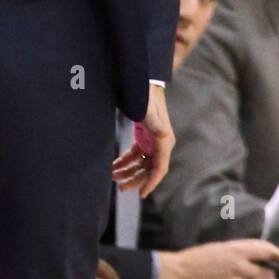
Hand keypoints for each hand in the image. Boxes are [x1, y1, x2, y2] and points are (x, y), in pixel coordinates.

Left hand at [111, 83, 174, 198]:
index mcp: (164, 140)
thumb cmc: (146, 97)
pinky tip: (114, 166)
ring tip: (113, 177)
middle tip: (120, 188)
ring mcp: (151, 141)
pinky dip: (125, 162)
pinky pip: (135, 155)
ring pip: (141, 164)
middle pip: (149, 170)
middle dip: (135, 180)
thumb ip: (155, 124)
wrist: (142, 83)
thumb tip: (162, 136)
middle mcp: (160, 144)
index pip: (160, 168)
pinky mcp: (143, 137)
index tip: (140, 194)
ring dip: (128, 172)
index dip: (151, 182)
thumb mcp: (150, 112)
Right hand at [158, 240, 278, 278]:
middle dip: (271, 274)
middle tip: (273, 275)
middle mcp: (238, 267)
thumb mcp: (220, 248)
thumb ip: (240, 253)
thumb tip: (261, 260)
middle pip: (266, 273)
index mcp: (235, 249)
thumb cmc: (198, 258)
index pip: (266, 251)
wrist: (179, 274)